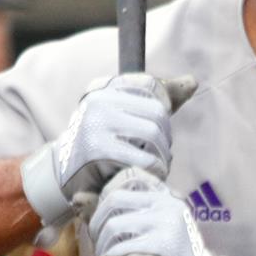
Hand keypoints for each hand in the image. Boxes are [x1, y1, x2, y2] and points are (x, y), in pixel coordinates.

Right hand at [20, 74, 195, 226]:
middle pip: (157, 112)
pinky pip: (144, 159)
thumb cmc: (104, 143)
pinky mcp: (98, 150)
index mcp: (103, 86)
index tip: (158, 125)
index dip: (163, 106)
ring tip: (159, 164)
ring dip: (163, 154)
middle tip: (162, 152)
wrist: (64, 174)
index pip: (151, 85)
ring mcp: (95, 123)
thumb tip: (192, 81)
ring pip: (153, 134)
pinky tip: (151, 174)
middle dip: (166, 136)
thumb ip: (160, 98)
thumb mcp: (127, 115)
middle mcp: (97, 99)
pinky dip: (155, 169)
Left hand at [88, 169, 246, 255]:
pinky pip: (115, 255)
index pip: (127, 180)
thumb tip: (77, 198)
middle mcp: (167, 207)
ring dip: (100, 253)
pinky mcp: (157, 252)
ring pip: (111, 229)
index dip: (105, 201)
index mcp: (168, 199)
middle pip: (112, 203)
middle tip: (101, 251)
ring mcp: (163, 228)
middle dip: (97, 228)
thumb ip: (128, 214)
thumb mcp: (158, 231)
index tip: (103, 225)